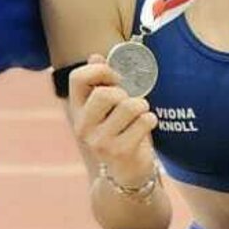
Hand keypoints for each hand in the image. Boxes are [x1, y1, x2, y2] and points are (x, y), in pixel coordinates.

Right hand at [67, 58, 158, 186]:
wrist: (126, 172)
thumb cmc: (120, 132)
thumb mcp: (107, 108)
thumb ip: (101, 83)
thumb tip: (95, 56)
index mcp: (77, 110)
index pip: (77, 78)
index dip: (100, 70)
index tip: (116, 77)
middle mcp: (83, 126)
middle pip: (105, 93)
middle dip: (125, 93)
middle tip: (130, 103)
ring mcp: (100, 141)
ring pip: (129, 106)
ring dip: (142, 106)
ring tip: (140, 114)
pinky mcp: (120, 151)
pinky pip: (144, 121)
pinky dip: (151, 120)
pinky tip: (146, 126)